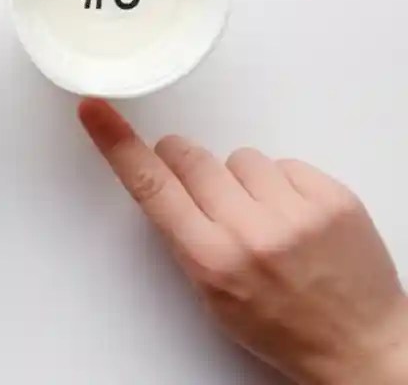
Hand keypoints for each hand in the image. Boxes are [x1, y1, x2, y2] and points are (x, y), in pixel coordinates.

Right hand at [78, 99, 407, 383]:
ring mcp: (297, 212)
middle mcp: (251, 232)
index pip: (151, 187)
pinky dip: (284, 184)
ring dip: (242, 179)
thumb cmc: (281, 328)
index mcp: (211, 260)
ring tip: (263, 216)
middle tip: (200, 185)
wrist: (359, 345)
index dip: (118, 145)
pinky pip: (286, 163)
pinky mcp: (333, 198)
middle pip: (191, 158)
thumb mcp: (211, 295)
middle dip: (184, 161)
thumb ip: (186, 238)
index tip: (96, 112)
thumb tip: (170, 184)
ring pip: (240, 157)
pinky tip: (293, 215)